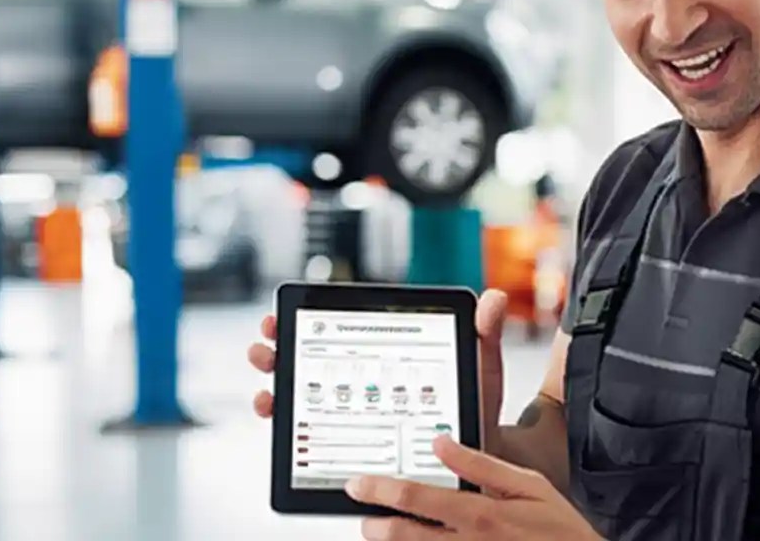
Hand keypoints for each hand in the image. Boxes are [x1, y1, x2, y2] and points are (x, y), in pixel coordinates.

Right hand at [248, 289, 511, 452]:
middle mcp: (361, 383)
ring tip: (267, 388)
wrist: (478, 461)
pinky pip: (310, 436)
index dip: (306, 321)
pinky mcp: (350, 445)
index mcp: (384, 356)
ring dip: (275, 387)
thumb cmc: (476, 410)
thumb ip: (484, 334)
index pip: (339, 332)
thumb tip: (493, 298)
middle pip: (309, 361)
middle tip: (266, 345)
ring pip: (302, 396)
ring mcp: (352, 414)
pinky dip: (287, 427)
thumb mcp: (480, 369)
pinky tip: (279, 417)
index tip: (284, 313)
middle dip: (278, 350)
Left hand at [347, 434, 600, 540]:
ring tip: (379, 534)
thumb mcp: (528, 483)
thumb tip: (444, 444)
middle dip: (376, 526)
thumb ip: (482, 464)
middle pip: (405, 536)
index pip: (416, 499)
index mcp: (480, 514)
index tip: (359, 485)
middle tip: (362, 517)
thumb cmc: (560, 530)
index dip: (381, 490)